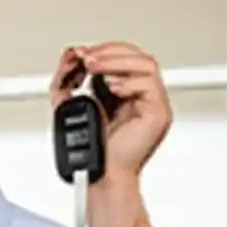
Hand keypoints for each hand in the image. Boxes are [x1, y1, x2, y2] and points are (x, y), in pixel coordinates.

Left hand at [49, 43, 172, 180]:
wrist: (101, 175)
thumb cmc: (94, 149)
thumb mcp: (72, 107)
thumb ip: (67, 83)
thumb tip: (69, 58)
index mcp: (128, 92)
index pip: (125, 57)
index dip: (105, 50)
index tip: (82, 54)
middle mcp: (144, 96)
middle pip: (138, 56)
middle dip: (109, 52)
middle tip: (87, 59)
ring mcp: (154, 104)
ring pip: (147, 65)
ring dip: (117, 62)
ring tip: (95, 69)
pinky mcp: (158, 114)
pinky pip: (150, 86)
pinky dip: (128, 83)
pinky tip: (112, 89)